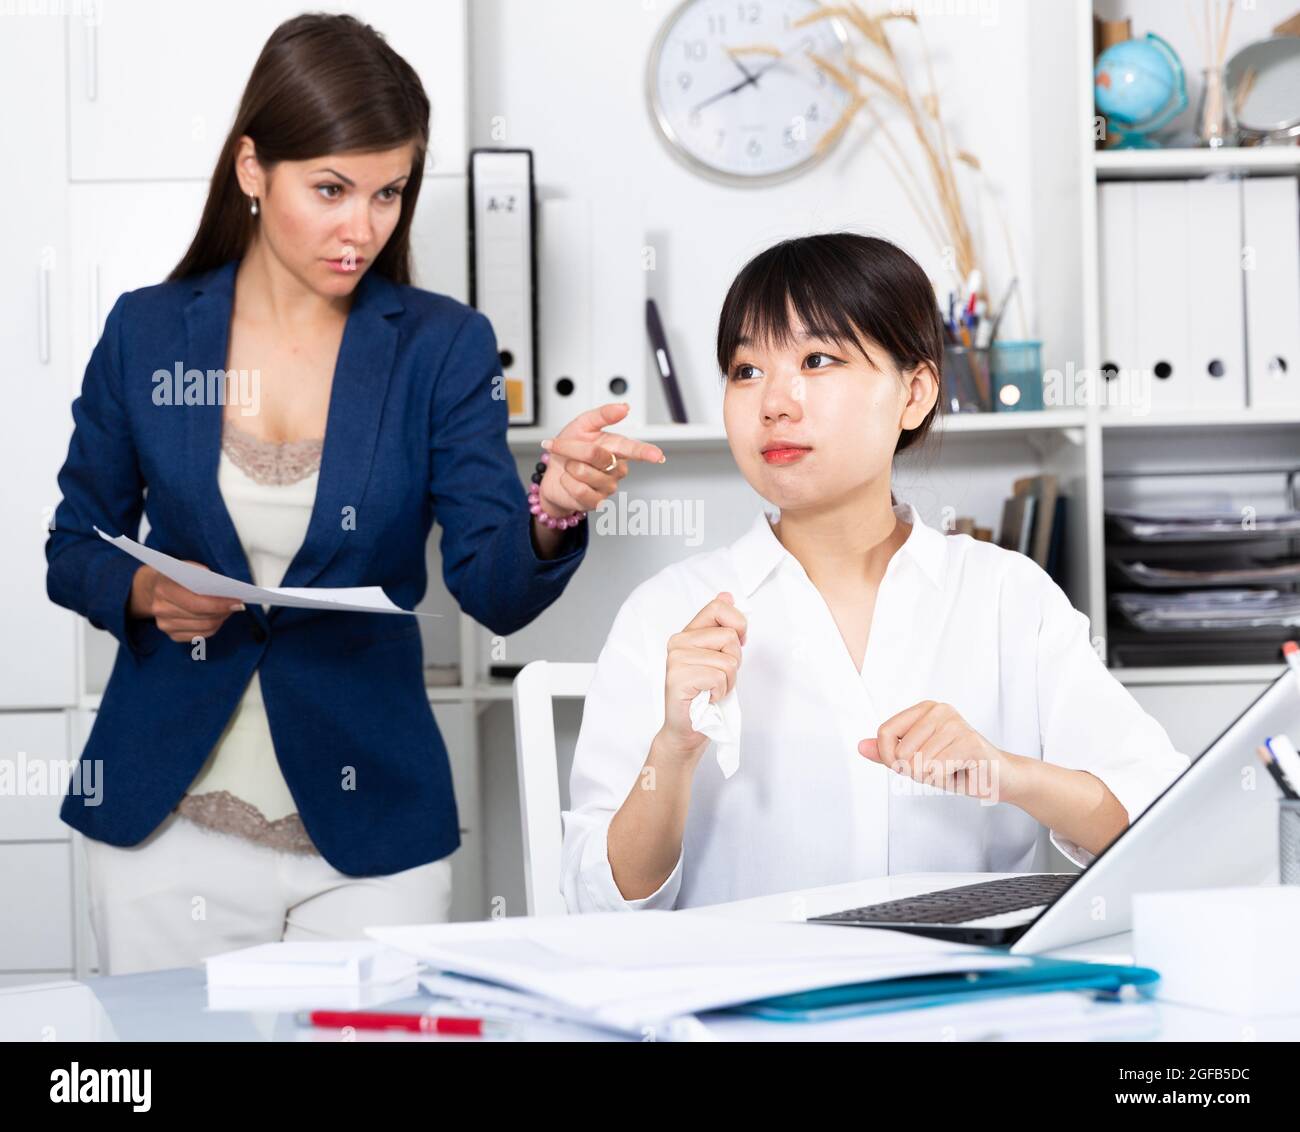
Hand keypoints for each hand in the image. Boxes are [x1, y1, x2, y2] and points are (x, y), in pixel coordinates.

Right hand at [129, 563, 244, 642]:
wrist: (152, 587)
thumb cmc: (175, 575)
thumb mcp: (185, 566)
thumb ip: (202, 574)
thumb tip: (223, 586)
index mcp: (163, 588)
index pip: (197, 603)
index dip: (220, 604)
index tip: (238, 601)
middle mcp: (161, 609)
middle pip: (202, 617)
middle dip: (223, 611)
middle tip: (237, 604)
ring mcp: (164, 624)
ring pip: (204, 628)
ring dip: (220, 619)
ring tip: (228, 609)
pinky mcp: (171, 634)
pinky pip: (200, 636)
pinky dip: (213, 627)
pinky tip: (217, 617)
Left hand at [536, 402, 664, 518]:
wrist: (552, 473)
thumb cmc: (570, 450)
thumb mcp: (582, 425)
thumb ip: (603, 415)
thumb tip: (624, 407)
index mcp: (617, 448)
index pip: (635, 450)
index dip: (647, 452)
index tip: (657, 455)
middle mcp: (616, 468)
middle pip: (595, 454)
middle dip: (572, 449)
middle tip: (564, 448)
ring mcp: (608, 486)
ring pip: (583, 471)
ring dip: (569, 466)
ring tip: (571, 468)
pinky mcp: (596, 502)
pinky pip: (579, 489)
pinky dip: (566, 482)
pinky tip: (570, 481)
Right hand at [655, 592, 747, 763]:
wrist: (688, 730)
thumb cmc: (704, 695)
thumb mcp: (717, 656)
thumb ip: (720, 627)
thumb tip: (726, 595)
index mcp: (687, 633)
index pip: (719, 607)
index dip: (738, 624)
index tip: (737, 643)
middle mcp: (678, 642)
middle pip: (729, 637)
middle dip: (734, 661)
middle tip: (719, 678)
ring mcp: (676, 659)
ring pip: (727, 660)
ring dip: (728, 681)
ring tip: (712, 690)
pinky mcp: (678, 677)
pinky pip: (719, 677)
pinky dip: (720, 692)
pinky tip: (707, 698)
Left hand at [858, 700, 1016, 803]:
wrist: (998, 778)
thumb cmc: (956, 767)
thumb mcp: (916, 759)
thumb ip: (888, 752)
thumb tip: (860, 746)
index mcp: (924, 708)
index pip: (884, 732)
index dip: (888, 757)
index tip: (905, 764)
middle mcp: (940, 710)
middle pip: (900, 752)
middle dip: (915, 770)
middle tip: (939, 767)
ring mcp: (956, 724)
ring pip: (918, 764)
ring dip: (932, 776)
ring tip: (951, 769)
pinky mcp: (969, 743)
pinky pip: (936, 770)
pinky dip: (944, 780)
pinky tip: (960, 772)